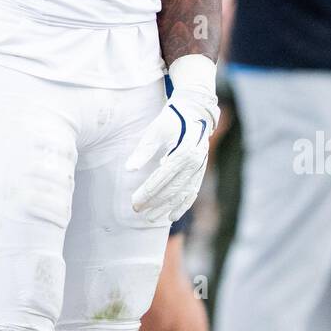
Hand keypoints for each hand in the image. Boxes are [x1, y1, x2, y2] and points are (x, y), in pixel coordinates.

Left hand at [126, 84, 218, 223]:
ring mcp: (200, 168)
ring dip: (167, 208)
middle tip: (137, 210)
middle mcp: (194, 162)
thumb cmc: (172, 120)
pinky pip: (192, 192)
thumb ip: (143, 151)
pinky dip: (183, 205)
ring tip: (151, 218)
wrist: (195, 112)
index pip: (161, 179)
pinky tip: (172, 216)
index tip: (134, 202)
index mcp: (183, 152)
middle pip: (172, 189)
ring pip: (183, 194)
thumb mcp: (155, 131)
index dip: (147, 192)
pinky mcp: (201, 170)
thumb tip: (130, 169)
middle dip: (154, 202)